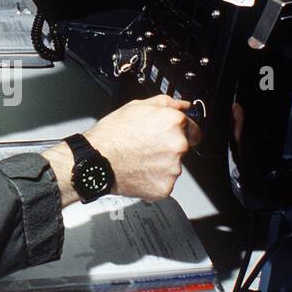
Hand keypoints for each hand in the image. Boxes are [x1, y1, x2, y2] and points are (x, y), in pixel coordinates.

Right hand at [42, 95, 203, 206]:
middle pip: (183, 148)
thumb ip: (166, 103)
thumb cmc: (111, 135)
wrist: (95, 161)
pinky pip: (164, 182)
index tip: (171, 135)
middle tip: (147, 146)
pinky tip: (139, 171)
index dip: (182, 131)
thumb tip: (183, 105)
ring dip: (161, 164)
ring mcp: (172, 168)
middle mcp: (178, 145)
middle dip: (169, 148)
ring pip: (173, 166)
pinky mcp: (165, 187)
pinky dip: (154, 179)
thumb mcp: (136, 106)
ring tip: (139, 159)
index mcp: (174, 123)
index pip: (195, 129)